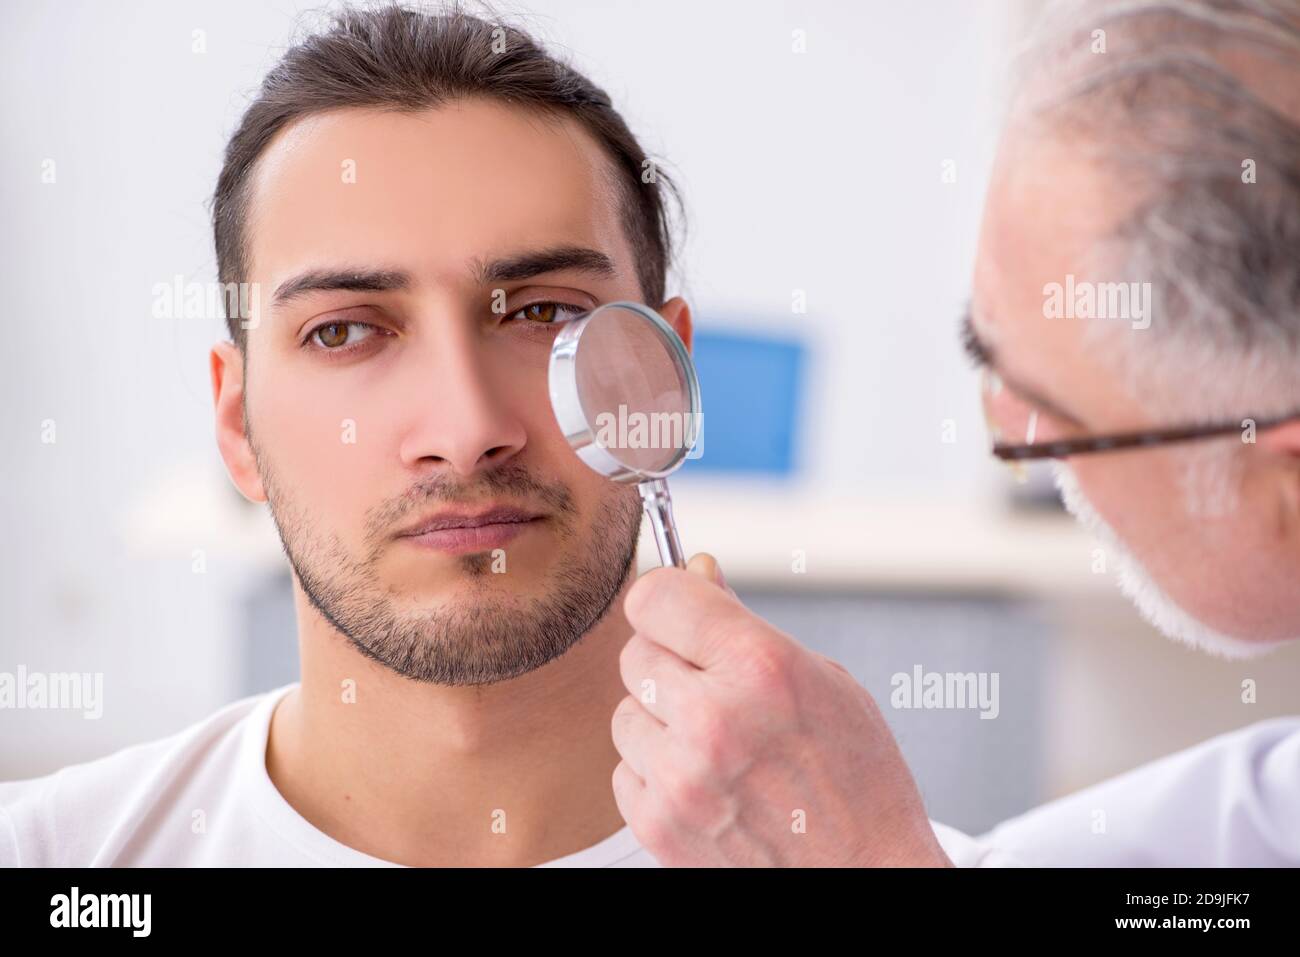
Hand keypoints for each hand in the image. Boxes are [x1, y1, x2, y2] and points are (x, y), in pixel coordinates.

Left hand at [612, 553, 952, 866]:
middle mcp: (713, 720)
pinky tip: (707, 782)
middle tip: (716, 686)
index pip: (656, 597)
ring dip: (660, 721)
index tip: (680, 609)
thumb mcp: (823, 679)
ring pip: (625, 713)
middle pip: (635, 652)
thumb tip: (697, 572)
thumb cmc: (859, 783)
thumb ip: (746, 626)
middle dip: (670, 662)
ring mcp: (680, 778)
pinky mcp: (659, 825)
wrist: (864, 875)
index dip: (669, 598)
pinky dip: (656, 773)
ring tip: (718, 743)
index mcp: (760, 668)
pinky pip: (626, 771)